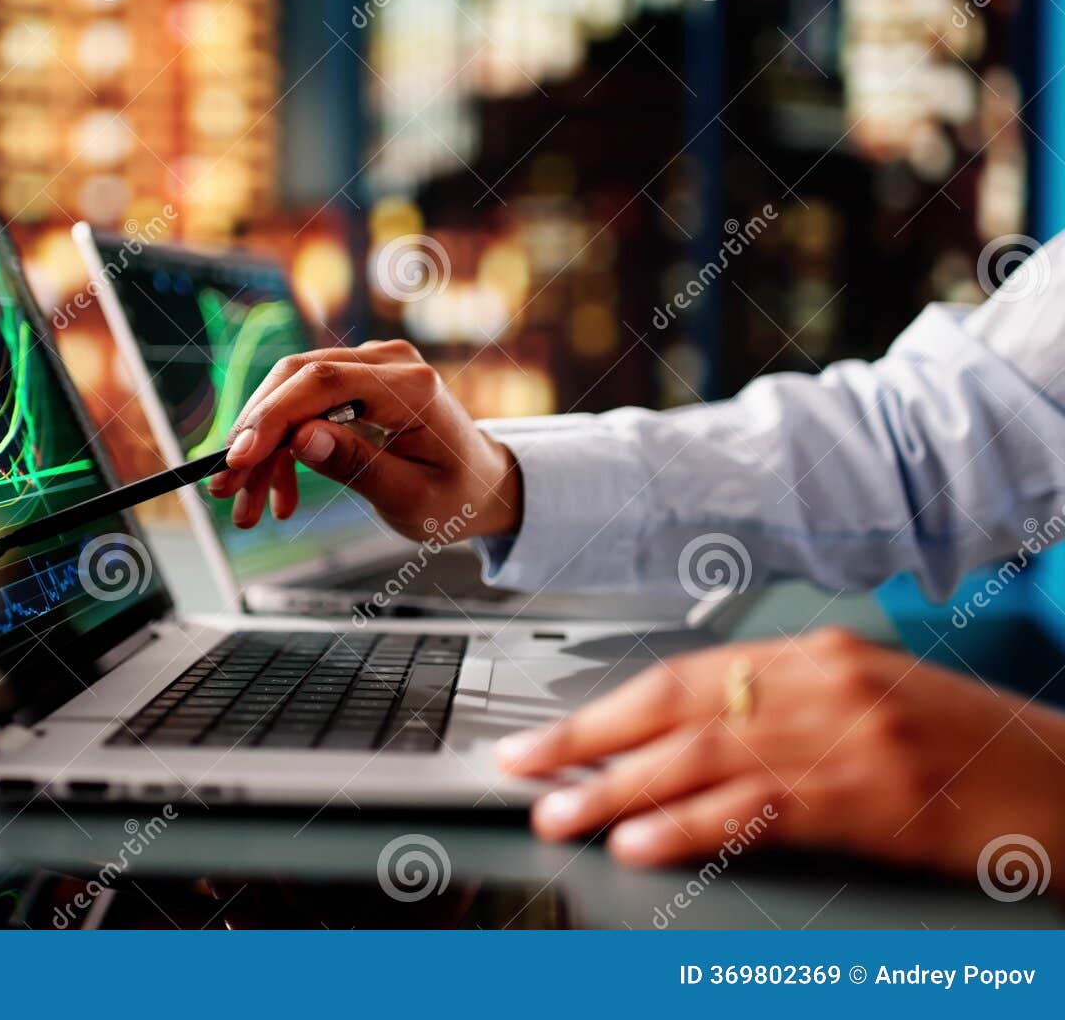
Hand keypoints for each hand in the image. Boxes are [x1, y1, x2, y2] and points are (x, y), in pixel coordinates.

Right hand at [205, 339, 522, 542]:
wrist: (482, 485)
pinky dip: (283, 450)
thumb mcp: (410, 497)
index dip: (272, 417)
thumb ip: (357, 465)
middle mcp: (389, 363)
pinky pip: (303, 405)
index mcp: (412, 387)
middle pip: (297, 379)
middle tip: (224, 487)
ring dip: (262, 449)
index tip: (236, 458)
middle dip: (254, 434)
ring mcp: (371, 367)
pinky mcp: (357, 382)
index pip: (324, 383)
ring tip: (247, 506)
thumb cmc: (455, 496)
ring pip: (291, 393)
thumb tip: (301, 439)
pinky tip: (280, 496)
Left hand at [497, 627, 1064, 889]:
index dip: (608, 708)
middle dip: (589, 740)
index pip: (686, 676)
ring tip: (562, 811)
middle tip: (525, 767)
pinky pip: (759, 812)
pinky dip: (692, 827)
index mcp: (819, 656)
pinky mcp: (873, 799)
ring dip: (621, 789)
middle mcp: (824, 685)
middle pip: (678, 709)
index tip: (552, 733)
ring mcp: (849, 739)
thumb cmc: (973, 749)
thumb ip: (787, 709)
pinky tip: (643, 842)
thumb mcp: (874, 704)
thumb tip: (691, 739)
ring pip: (704, 760)